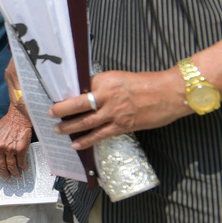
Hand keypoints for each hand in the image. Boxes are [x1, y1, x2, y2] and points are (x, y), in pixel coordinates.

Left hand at [0, 107, 32, 178]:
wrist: (18, 117)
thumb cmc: (7, 124)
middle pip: (0, 166)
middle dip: (4, 174)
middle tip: (7, 177)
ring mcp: (9, 149)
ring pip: (11, 167)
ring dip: (14, 173)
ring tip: (16, 175)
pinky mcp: (20, 149)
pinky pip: (21, 162)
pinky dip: (23, 167)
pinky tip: (24, 168)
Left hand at [49, 68, 188, 149]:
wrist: (171, 92)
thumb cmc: (147, 84)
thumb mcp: (120, 78)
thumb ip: (102, 86)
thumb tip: (84, 94)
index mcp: (106, 80)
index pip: (80, 87)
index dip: (66, 94)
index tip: (54, 97)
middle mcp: (108, 95)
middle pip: (77, 104)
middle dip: (60, 110)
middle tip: (49, 113)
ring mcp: (115, 112)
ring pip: (86, 121)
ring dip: (69, 127)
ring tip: (57, 130)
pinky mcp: (124, 125)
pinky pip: (100, 135)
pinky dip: (86, 140)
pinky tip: (76, 144)